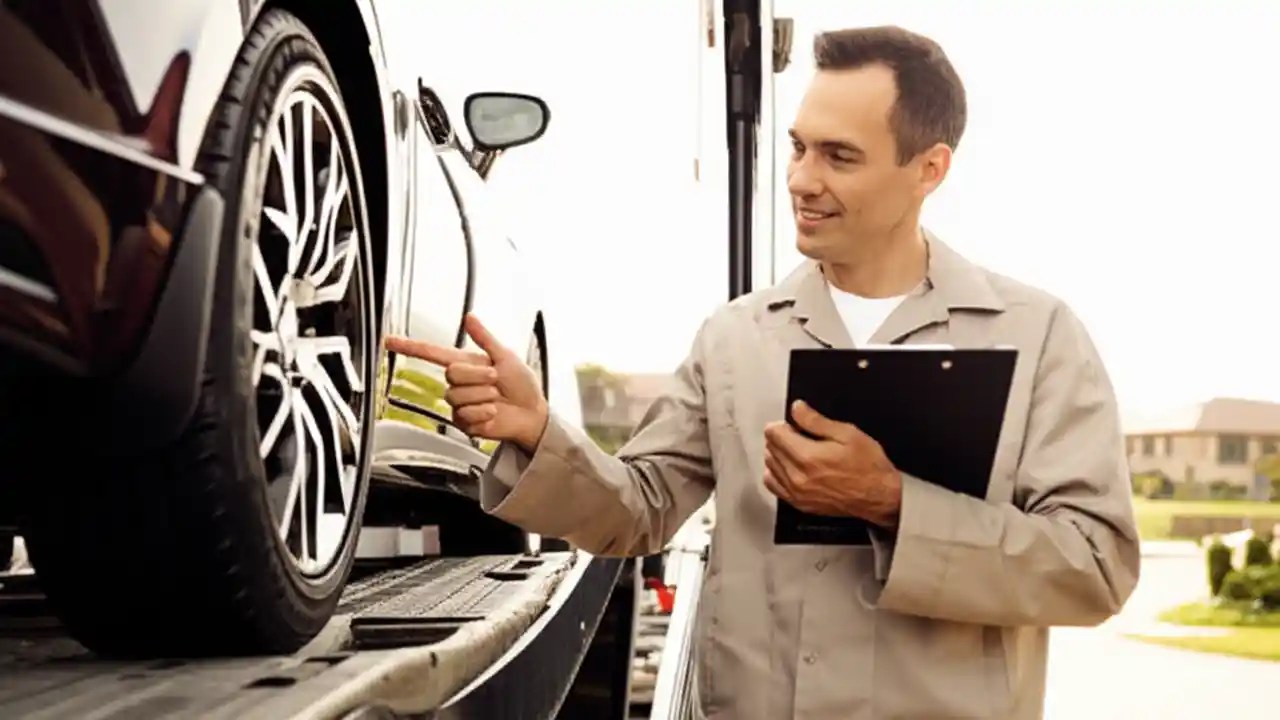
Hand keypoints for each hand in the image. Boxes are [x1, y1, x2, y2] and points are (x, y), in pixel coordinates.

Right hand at [384, 314, 548, 452]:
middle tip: (496, 380)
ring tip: (496, 398)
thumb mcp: (506, 356)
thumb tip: (470, 318)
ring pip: (458, 395)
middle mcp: (459, 383)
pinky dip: (484, 413)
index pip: (431, 353)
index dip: (409, 347)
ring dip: (483, 395)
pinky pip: (465, 415)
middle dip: (478, 376)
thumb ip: (485, 338)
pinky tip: (493, 413)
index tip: (388, 341)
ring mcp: (460, 404)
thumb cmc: (522, 385)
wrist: (532, 414)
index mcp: (466, 363)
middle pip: (451, 374)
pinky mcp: (463, 423)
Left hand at [763, 400, 901, 528]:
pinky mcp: (799, 504)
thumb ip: (816, 421)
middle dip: (781, 437)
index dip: (783, 423)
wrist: (879, 496)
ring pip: (769, 466)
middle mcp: (798, 477)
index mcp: (807, 457)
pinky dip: (776, 474)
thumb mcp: (847, 434)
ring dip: (778, 455)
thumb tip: (797, 409)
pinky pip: (773, 485)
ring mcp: (796, 493)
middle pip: (770, 448)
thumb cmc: (869, 468)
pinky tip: (789, 468)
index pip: (774, 433)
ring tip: (796, 451)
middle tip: (799, 436)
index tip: (794, 424)